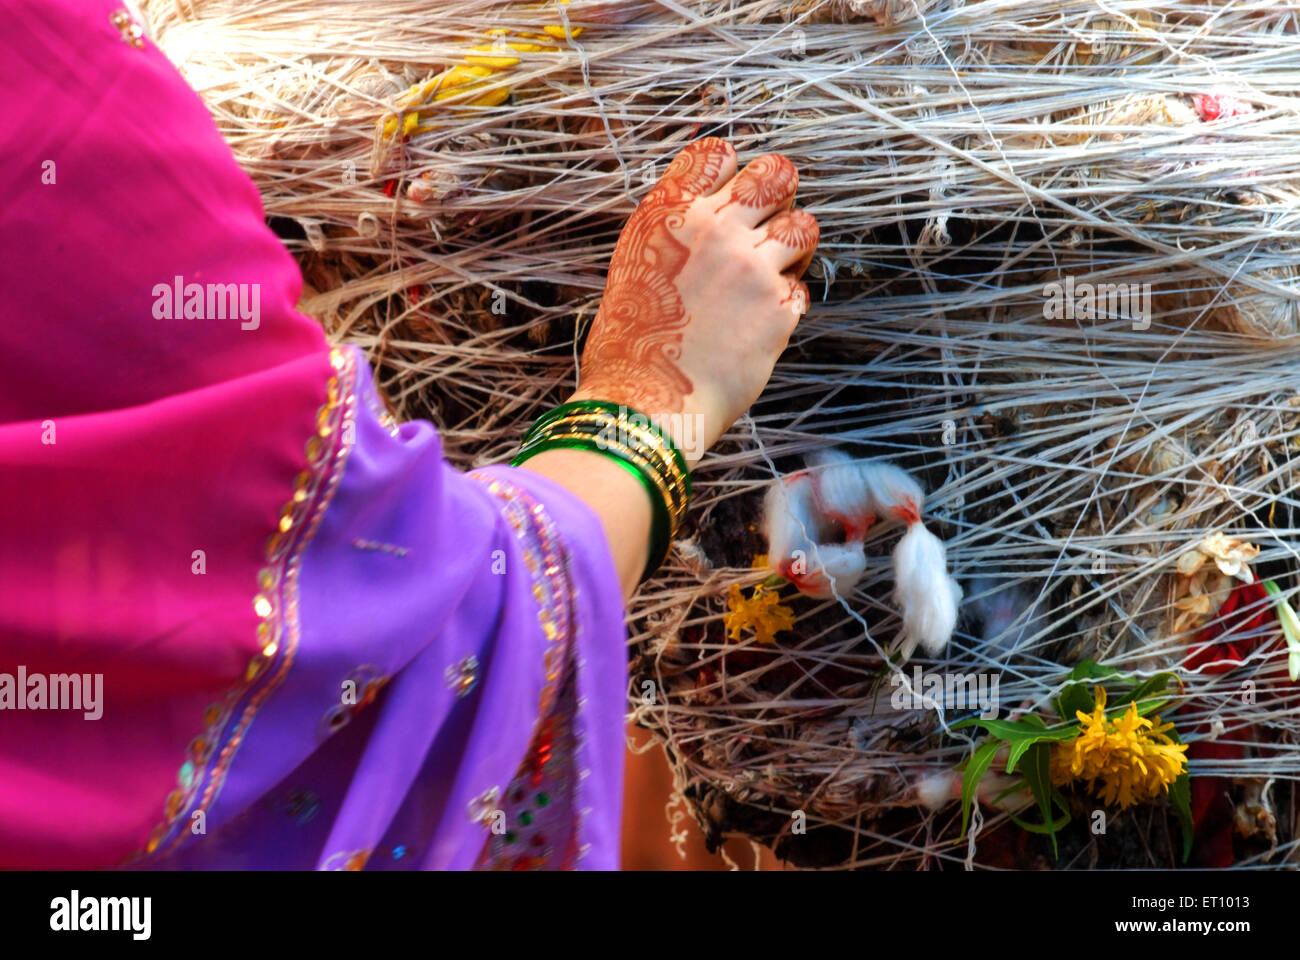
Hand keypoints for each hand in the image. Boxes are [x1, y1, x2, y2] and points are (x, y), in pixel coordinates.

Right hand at [573, 137, 817, 466]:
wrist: (645, 402)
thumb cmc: (632, 342)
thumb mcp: (637, 264)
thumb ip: (677, 227)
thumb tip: (713, 206)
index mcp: (669, 214)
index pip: (719, 153)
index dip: (732, 172)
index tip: (732, 197)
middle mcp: (712, 230)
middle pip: (775, 174)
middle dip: (778, 195)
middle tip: (766, 226)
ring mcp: (750, 267)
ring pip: (804, 224)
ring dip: (793, 244)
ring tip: (773, 271)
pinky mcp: (778, 308)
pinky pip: (801, 285)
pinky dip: (786, 300)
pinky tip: (760, 320)